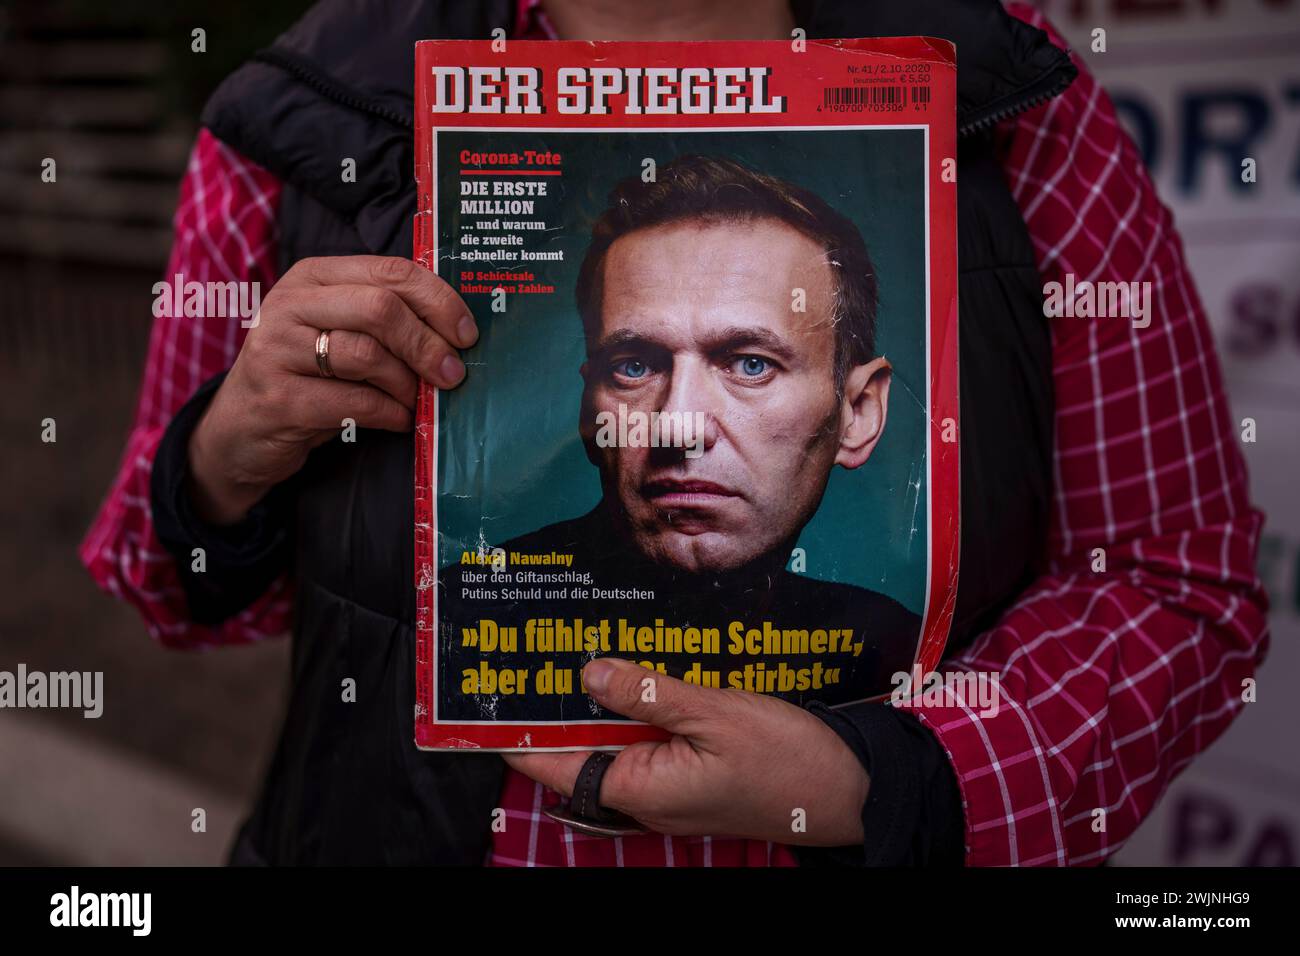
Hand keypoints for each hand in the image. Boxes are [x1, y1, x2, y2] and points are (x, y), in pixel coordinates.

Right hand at [187, 255, 476, 523]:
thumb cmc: (306, 376)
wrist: (240, 429)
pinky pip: (353, 402)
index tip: (467, 335)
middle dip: (427, 345)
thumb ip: (385, 320)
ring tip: (418, 401)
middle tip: (453, 374)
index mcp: (314, 277)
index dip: (439, 302)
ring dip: (408, 384)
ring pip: (367, 355)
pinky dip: (389, 414)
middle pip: (381, 309)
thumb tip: (458, 333)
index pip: (391, 272)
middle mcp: (290, 303)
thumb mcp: (339, 332)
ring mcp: (277, 350)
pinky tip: (399, 420)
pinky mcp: (278, 399)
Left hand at [504, 658, 869, 845]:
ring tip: (584, 647)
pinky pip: (651, 741)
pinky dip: (641, 709)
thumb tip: (586, 674)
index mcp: (640, 789)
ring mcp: (670, 789)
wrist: (850, 789)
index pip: (553, 764)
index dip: (518, 730)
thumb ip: (646, 693)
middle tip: (539, 648)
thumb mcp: (714, 714)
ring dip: (604, 701)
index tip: (491, 693)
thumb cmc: (786, 758)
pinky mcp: (693, 777)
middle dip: (561, 702)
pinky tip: (644, 671)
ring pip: (618, 740)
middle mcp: (646, 796)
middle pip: (582, 748)